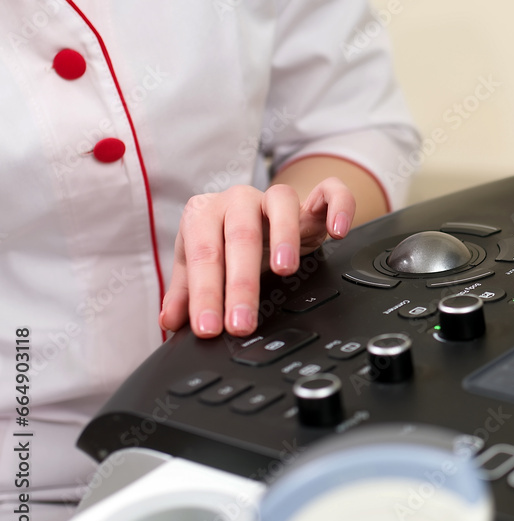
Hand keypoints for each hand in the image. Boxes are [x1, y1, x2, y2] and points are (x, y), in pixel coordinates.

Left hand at [159, 177, 356, 337]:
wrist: (257, 215)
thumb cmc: (226, 242)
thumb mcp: (200, 266)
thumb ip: (185, 293)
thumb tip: (170, 320)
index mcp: (204, 215)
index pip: (203, 256)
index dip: (204, 294)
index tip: (208, 328)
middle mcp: (238, 200)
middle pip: (240, 236)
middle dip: (240, 284)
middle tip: (241, 322)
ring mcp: (275, 196)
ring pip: (281, 204)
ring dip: (283, 237)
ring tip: (284, 270)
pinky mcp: (312, 197)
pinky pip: (330, 192)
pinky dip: (337, 207)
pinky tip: (337, 233)